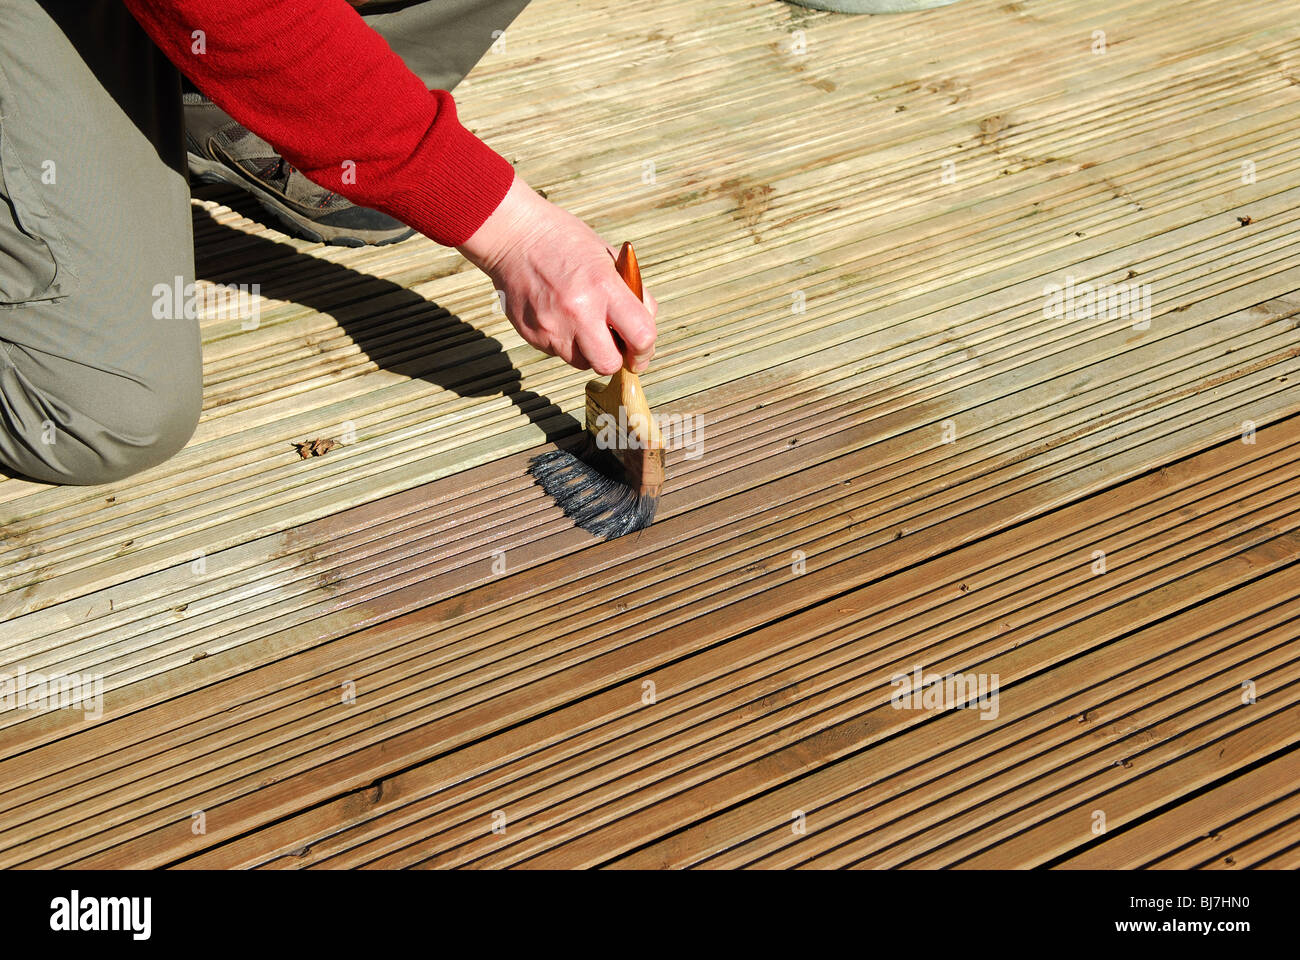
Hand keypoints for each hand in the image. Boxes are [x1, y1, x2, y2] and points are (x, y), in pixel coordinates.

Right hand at [457, 175, 656, 374]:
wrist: (514, 234)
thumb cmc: (566, 242)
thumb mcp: (608, 257)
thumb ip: (631, 294)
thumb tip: (644, 330)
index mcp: (604, 287)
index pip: (641, 337)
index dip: (645, 350)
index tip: (641, 350)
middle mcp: (578, 311)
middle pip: (608, 364)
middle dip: (615, 359)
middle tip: (614, 346)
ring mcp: (552, 326)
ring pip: (581, 362)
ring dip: (587, 349)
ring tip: (580, 321)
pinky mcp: (532, 335)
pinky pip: (557, 352)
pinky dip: (563, 341)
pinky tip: (557, 314)